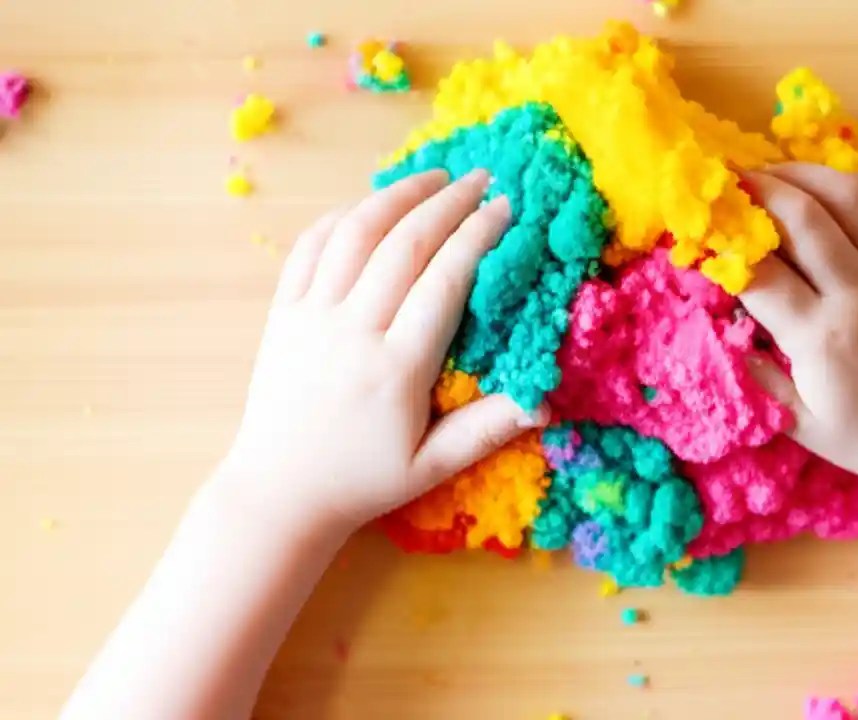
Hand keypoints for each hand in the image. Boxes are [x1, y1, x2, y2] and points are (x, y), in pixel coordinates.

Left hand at [219, 170, 544, 533]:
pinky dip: (343, 217)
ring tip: (434, 177)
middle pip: (404, 245)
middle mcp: (352, 332)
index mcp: (396, 369)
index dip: (477, 236)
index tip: (506, 209)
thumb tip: (545, 402)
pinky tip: (372, 205)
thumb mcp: (432, 466)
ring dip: (397, 195)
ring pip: (355, 234)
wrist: (278, 493)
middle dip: (448, 203)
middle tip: (483, 178)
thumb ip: (487, 429)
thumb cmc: (363, 481)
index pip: (444, 281)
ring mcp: (311, 317)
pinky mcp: (282, 314)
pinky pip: (310, 247)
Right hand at [739, 164, 857, 491]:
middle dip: (760, 191)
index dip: (726, 245)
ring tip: (776, 171)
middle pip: (803, 217)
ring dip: (807, 175)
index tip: (705, 230)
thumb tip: (719, 324)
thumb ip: (756, 371)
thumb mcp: (796, 419)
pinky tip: (841, 185)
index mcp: (822, 337)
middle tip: (731, 181)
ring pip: (853, 198)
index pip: (760, 272)